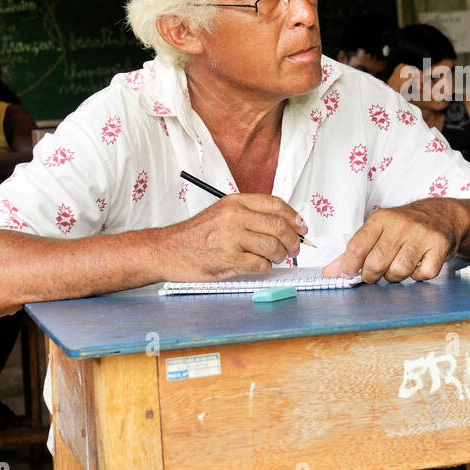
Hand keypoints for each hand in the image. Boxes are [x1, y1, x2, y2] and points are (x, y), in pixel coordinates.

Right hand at [163, 194, 306, 280]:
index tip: (302, 227)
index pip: (276, 204)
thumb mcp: (222, 212)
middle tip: (294, 249)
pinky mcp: (229, 259)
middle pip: (279, 226)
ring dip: (280, 256)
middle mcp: (235, 216)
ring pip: (273, 246)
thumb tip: (285, 224)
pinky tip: (259, 266)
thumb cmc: (196, 235)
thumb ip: (250, 215)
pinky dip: (265, 267)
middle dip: (293, 240)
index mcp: (235, 202)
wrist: (167, 250)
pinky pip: (260, 264)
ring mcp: (232, 238)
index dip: (294, 217)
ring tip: (277, 258)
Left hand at [322, 200, 464, 282]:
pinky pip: (423, 274)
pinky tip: (418, 266)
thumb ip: (354, 252)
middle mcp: (401, 225)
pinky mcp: (439, 246)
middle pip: (376, 263)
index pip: (357, 246)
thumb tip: (330, 273)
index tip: (350, 273)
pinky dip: (418, 276)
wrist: (443, 215)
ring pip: (399, 271)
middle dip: (372, 275)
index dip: (349, 266)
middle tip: (375, 273)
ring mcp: (421, 235)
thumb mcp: (378, 230)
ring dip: (395, 276)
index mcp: (381, 219)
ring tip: (397, 267)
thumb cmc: (405, 226)